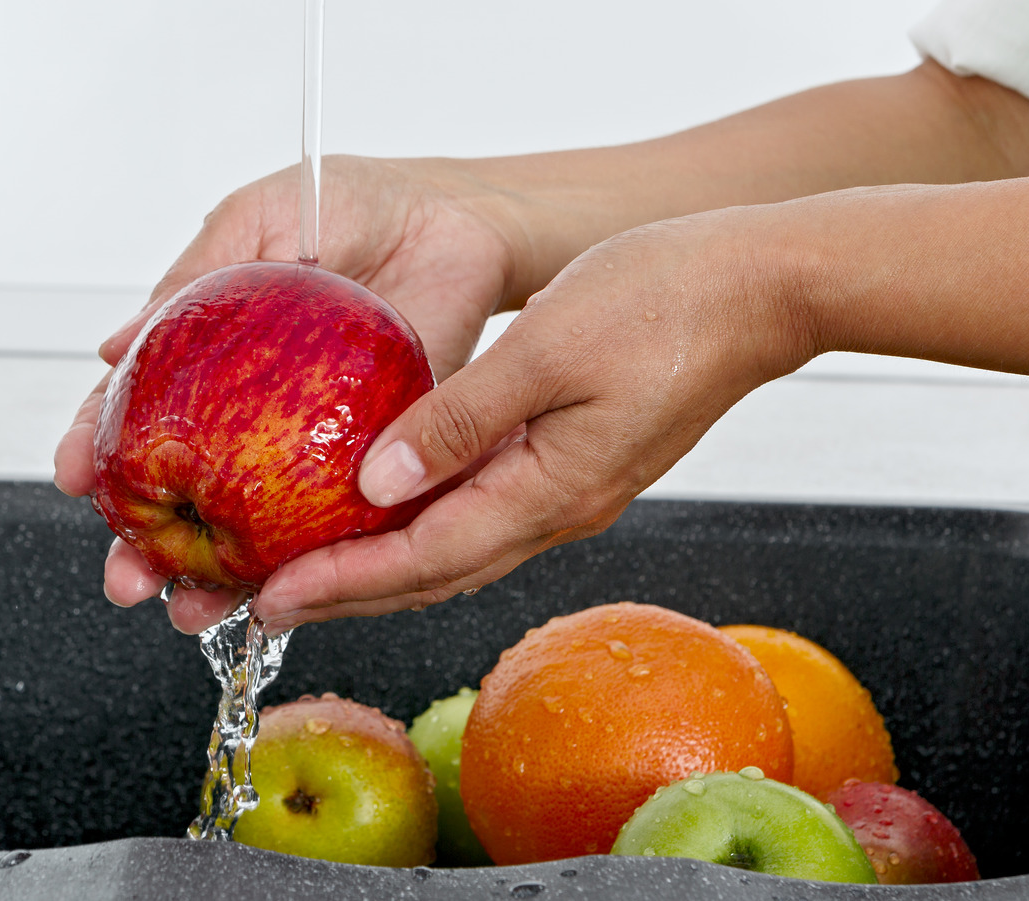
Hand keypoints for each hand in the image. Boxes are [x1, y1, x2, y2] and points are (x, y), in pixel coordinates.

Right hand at [54, 155, 538, 632]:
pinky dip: (304, 564)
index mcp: (207, 356)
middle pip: (185, 494)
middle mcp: (248, 414)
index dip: (101, 449)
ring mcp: (306, 446)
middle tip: (125, 580)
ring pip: (251, 529)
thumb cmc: (354, 203)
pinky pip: (332, 525)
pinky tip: (276, 598)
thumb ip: (188, 281)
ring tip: (187, 611)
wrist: (458, 218)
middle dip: (146, 547)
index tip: (75, 479)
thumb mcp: (257, 222)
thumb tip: (110, 346)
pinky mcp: (374, 462)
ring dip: (214, 579)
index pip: (140, 413)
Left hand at [251, 206, 808, 630]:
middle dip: (348, 596)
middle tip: (266, 602)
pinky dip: (421, 530)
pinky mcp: (576, 468)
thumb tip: (375, 486)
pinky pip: (481, 518)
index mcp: (552, 490)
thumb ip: (458, 420)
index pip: (424, 561)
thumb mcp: (545, 349)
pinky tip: (383, 513)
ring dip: (380, 571)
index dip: (342, 584)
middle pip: (433, 576)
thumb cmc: (663, 300)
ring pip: (456, 554)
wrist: (762, 288)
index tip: (272, 596)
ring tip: (309, 571)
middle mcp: (560, 510)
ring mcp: (571, 494)